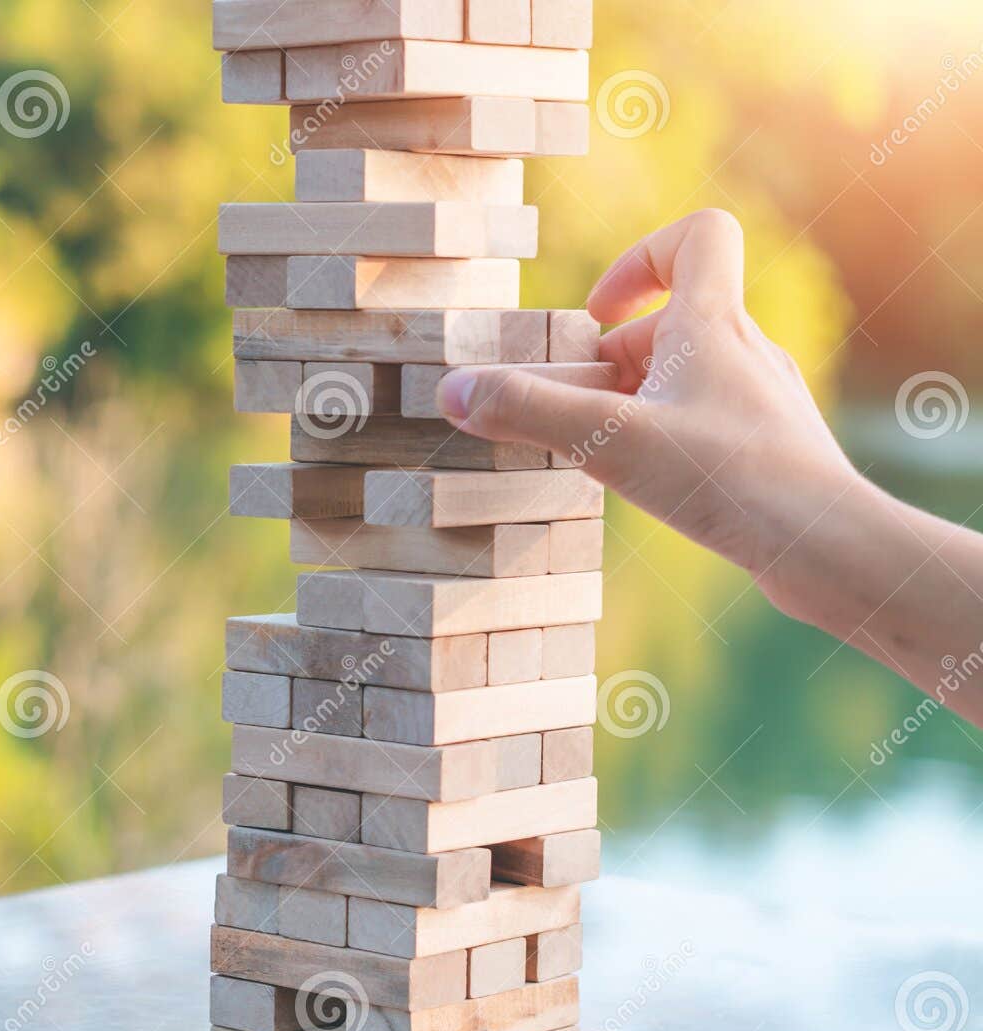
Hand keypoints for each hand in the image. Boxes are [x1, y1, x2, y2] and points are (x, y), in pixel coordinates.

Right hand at [435, 209, 864, 617]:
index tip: (598, 312)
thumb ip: (526, 412)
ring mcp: (760, 402)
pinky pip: (704, 423)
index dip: (639, 258)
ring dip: (629, 405)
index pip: (698, 236)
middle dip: (605, 363)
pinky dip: (662, 440)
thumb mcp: (608, 442)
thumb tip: (451, 391)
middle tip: (567, 409)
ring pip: (682, 381)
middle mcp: (744, 352)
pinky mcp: (767, 451)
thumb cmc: (728, 480)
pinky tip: (646, 486)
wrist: (825, 546)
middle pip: (668, 325)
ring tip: (597, 454)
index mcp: (712, 325)